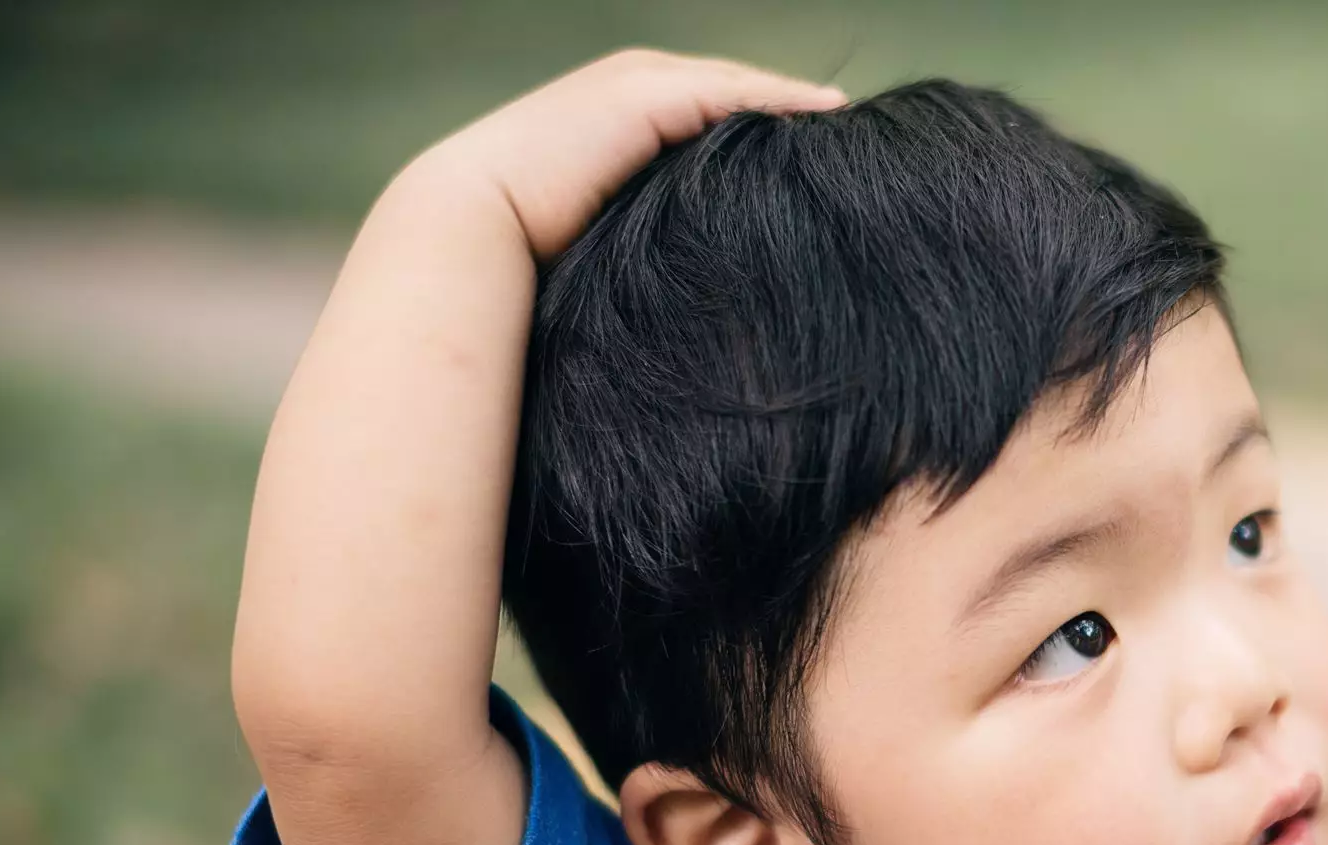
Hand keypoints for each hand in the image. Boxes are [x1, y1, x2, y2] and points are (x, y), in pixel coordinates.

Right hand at [426, 49, 846, 260]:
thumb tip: (699, 281)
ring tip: (849, 125)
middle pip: (734, 93)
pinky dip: (782, 100)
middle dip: (789, 112)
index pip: (711, 114)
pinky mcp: (647, 92)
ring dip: (794, 104)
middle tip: (851, 135)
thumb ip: (651, 232)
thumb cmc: (531, 254)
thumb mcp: (610, 234)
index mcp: (623, 114)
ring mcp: (640, 82)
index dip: (766, 131)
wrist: (476, 227)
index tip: (818, 157)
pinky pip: (733, 93)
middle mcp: (634, 85)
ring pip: (738, 88)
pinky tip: (827, 116)